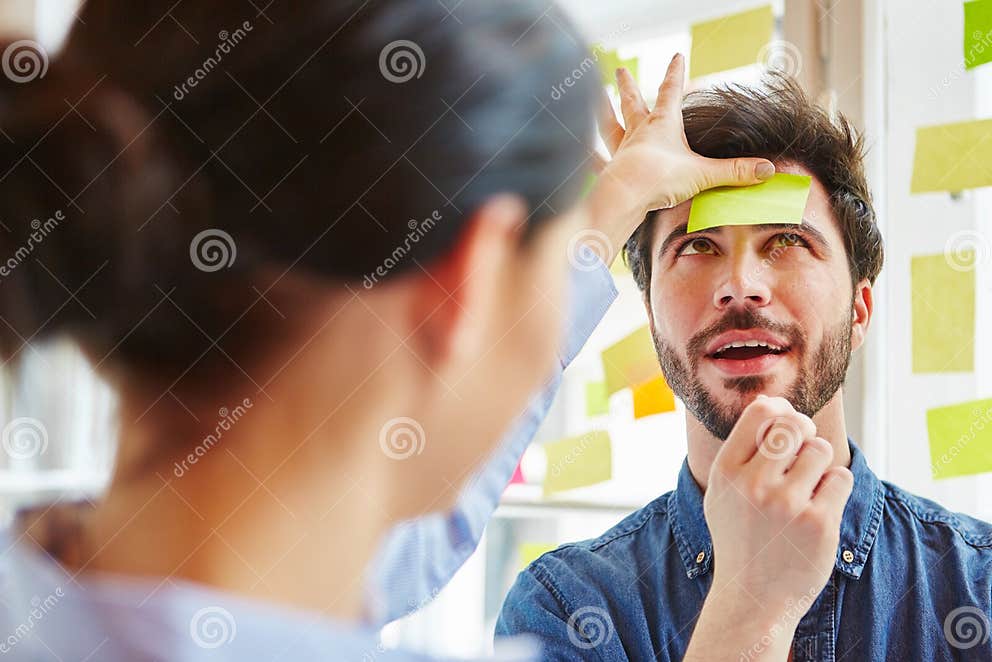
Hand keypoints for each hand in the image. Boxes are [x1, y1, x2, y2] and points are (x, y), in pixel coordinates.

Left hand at [581, 53, 774, 265]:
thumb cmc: (661, 179)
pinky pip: (595, 161)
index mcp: (663, 125)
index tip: (677, 55)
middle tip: (620, 70)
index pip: (671, 92)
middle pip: (633, 103)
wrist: (626, 196)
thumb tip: (769, 170)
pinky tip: (577, 153)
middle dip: (629, 86)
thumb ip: (736, 172)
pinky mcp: (608, 170)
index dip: (676, 74)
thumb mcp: (704, 174)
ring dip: (602, 111)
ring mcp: (620, 150)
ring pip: (609, 125)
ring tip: (593, 99)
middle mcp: (638, 133)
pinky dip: (586, 157)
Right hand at [704, 395, 852, 620]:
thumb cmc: (740, 538)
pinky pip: (841, 477)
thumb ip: (741, 451)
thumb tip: (772, 403)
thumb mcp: (722, 493)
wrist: (753, 597)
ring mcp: (787, 504)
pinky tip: (820, 505)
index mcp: (726, 472)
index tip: (788, 422)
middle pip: (793, 425)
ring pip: (821, 450)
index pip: (760, 412)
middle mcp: (754, 484)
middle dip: (804, 432)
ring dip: (820, 463)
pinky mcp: (819, 523)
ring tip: (808, 486)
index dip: (780, 409)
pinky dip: (835, 486)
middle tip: (803, 451)